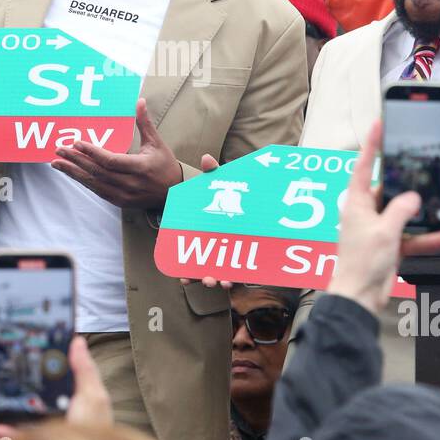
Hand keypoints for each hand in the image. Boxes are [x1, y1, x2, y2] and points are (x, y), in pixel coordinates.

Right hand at [0, 334, 112, 439]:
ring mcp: (33, 429)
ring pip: (5, 414)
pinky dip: (1, 432)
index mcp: (57, 396)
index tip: (2, 360)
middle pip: (14, 394)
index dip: (16, 368)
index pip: (32, 378)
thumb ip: (84, 369)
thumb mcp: (93, 396)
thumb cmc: (94, 430)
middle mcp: (43, 411)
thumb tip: (77, 340)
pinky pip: (9, 438)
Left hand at [51, 98, 181, 208]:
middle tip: (59, 150)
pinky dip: (83, 181)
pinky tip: (72, 173)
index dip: (92, 152)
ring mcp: (124, 195)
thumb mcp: (156, 143)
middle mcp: (130, 183)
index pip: (110, 161)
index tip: (76, 143)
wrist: (174, 194)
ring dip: (74, 173)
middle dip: (76, 160)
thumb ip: (144, 123)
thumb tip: (139, 101)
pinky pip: (97, 190)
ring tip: (57, 163)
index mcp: (140, 168)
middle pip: (97, 172)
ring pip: (94, 183)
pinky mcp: (119, 201)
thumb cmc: (164, 165)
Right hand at [179, 153, 233, 290]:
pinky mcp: (241, 260)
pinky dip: (230, 279)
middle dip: (202, 277)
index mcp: (204, 233)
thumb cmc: (232, 196)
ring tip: (218, 282)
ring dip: (214, 280)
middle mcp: (212, 246)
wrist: (255, 205)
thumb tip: (206, 158)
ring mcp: (226, 254)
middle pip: (202, 267)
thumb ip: (214, 174)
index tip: (184, 276)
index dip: (184, 265)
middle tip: (206, 279)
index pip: (189, 251)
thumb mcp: (222, 185)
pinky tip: (229, 281)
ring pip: (216, 273)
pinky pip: (233, 273)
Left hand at [329, 119, 439, 313]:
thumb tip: (413, 198)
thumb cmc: (361, 262)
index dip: (372, 144)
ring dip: (431, 210)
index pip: (364, 165)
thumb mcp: (383, 231)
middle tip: (436, 169)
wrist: (359, 297)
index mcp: (357, 201)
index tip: (380, 124)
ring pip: (410, 213)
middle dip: (418, 183)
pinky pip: (415, 236)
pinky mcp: (392, 245)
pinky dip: (431, 236)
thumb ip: (401, 210)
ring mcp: (381, 228)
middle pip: (395, 189)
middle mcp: (368, 211)